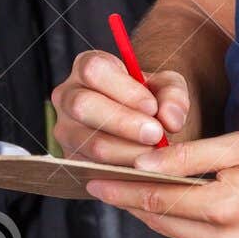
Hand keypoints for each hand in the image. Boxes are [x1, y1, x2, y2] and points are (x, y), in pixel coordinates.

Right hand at [51, 50, 189, 165]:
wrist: (143, 125)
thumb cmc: (151, 98)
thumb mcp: (167, 87)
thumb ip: (173, 96)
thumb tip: (170, 119)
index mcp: (88, 66)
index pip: (95, 70)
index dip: (124, 90)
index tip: (152, 107)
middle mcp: (68, 96)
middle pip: (83, 105)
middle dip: (123, 123)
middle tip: (155, 134)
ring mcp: (65, 129)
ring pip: (90, 142)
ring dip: (127, 151)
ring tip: (155, 153)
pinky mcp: (72, 159)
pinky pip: (95, 168)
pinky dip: (123, 171)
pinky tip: (144, 168)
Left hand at [84, 133, 238, 237]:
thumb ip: (189, 156)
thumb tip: (144, 163)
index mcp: (225, 208)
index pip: (157, 200)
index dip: (122, 191)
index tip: (94, 182)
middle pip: (162, 222)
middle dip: (133, 202)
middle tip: (108, 184)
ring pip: (179, 237)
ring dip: (158, 216)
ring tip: (139, 193)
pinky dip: (186, 229)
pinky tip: (182, 210)